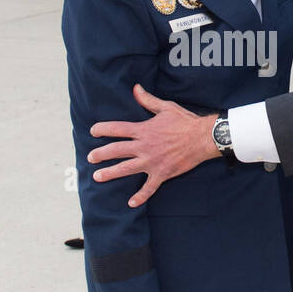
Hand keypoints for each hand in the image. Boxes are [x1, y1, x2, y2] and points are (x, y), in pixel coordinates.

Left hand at [89, 84, 218, 207]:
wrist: (202, 138)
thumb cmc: (185, 122)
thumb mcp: (165, 107)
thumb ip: (147, 100)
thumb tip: (135, 88)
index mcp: (143, 130)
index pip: (117, 129)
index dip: (102, 129)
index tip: (92, 131)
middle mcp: (144, 147)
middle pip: (116, 150)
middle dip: (100, 154)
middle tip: (90, 157)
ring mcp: (151, 161)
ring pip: (126, 169)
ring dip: (110, 173)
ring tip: (97, 177)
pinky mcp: (162, 173)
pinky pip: (149, 187)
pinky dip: (140, 196)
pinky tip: (131, 203)